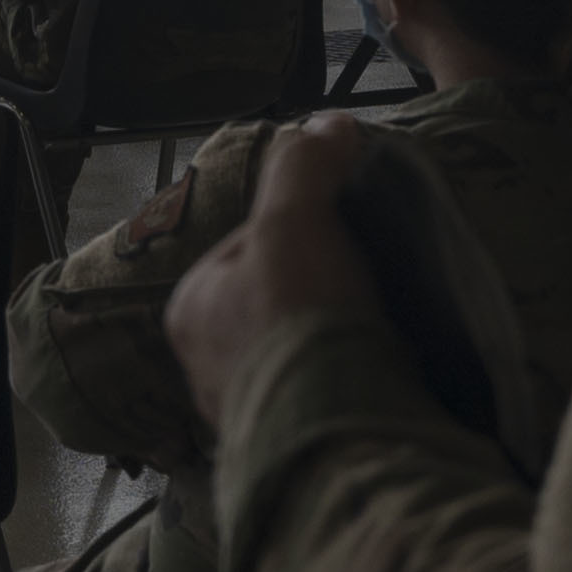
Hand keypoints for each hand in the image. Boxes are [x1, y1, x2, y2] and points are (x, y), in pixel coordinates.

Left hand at [166, 115, 384, 432]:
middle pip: (277, 297)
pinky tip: (378, 374)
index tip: (344, 242)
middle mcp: (203, 366)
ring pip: (299, 349)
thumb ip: (306, 166)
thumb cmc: (301, 324)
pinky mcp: (290, 447)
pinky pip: (321, 395)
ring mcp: (246, 413)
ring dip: (336, 339)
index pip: (253, 244)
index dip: (305, 231)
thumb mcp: (297, 222)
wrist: (339, 438)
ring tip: (380, 331)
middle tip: (367, 289)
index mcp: (190, 308)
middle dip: (319, 290)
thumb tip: (329, 124)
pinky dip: (348, 381)